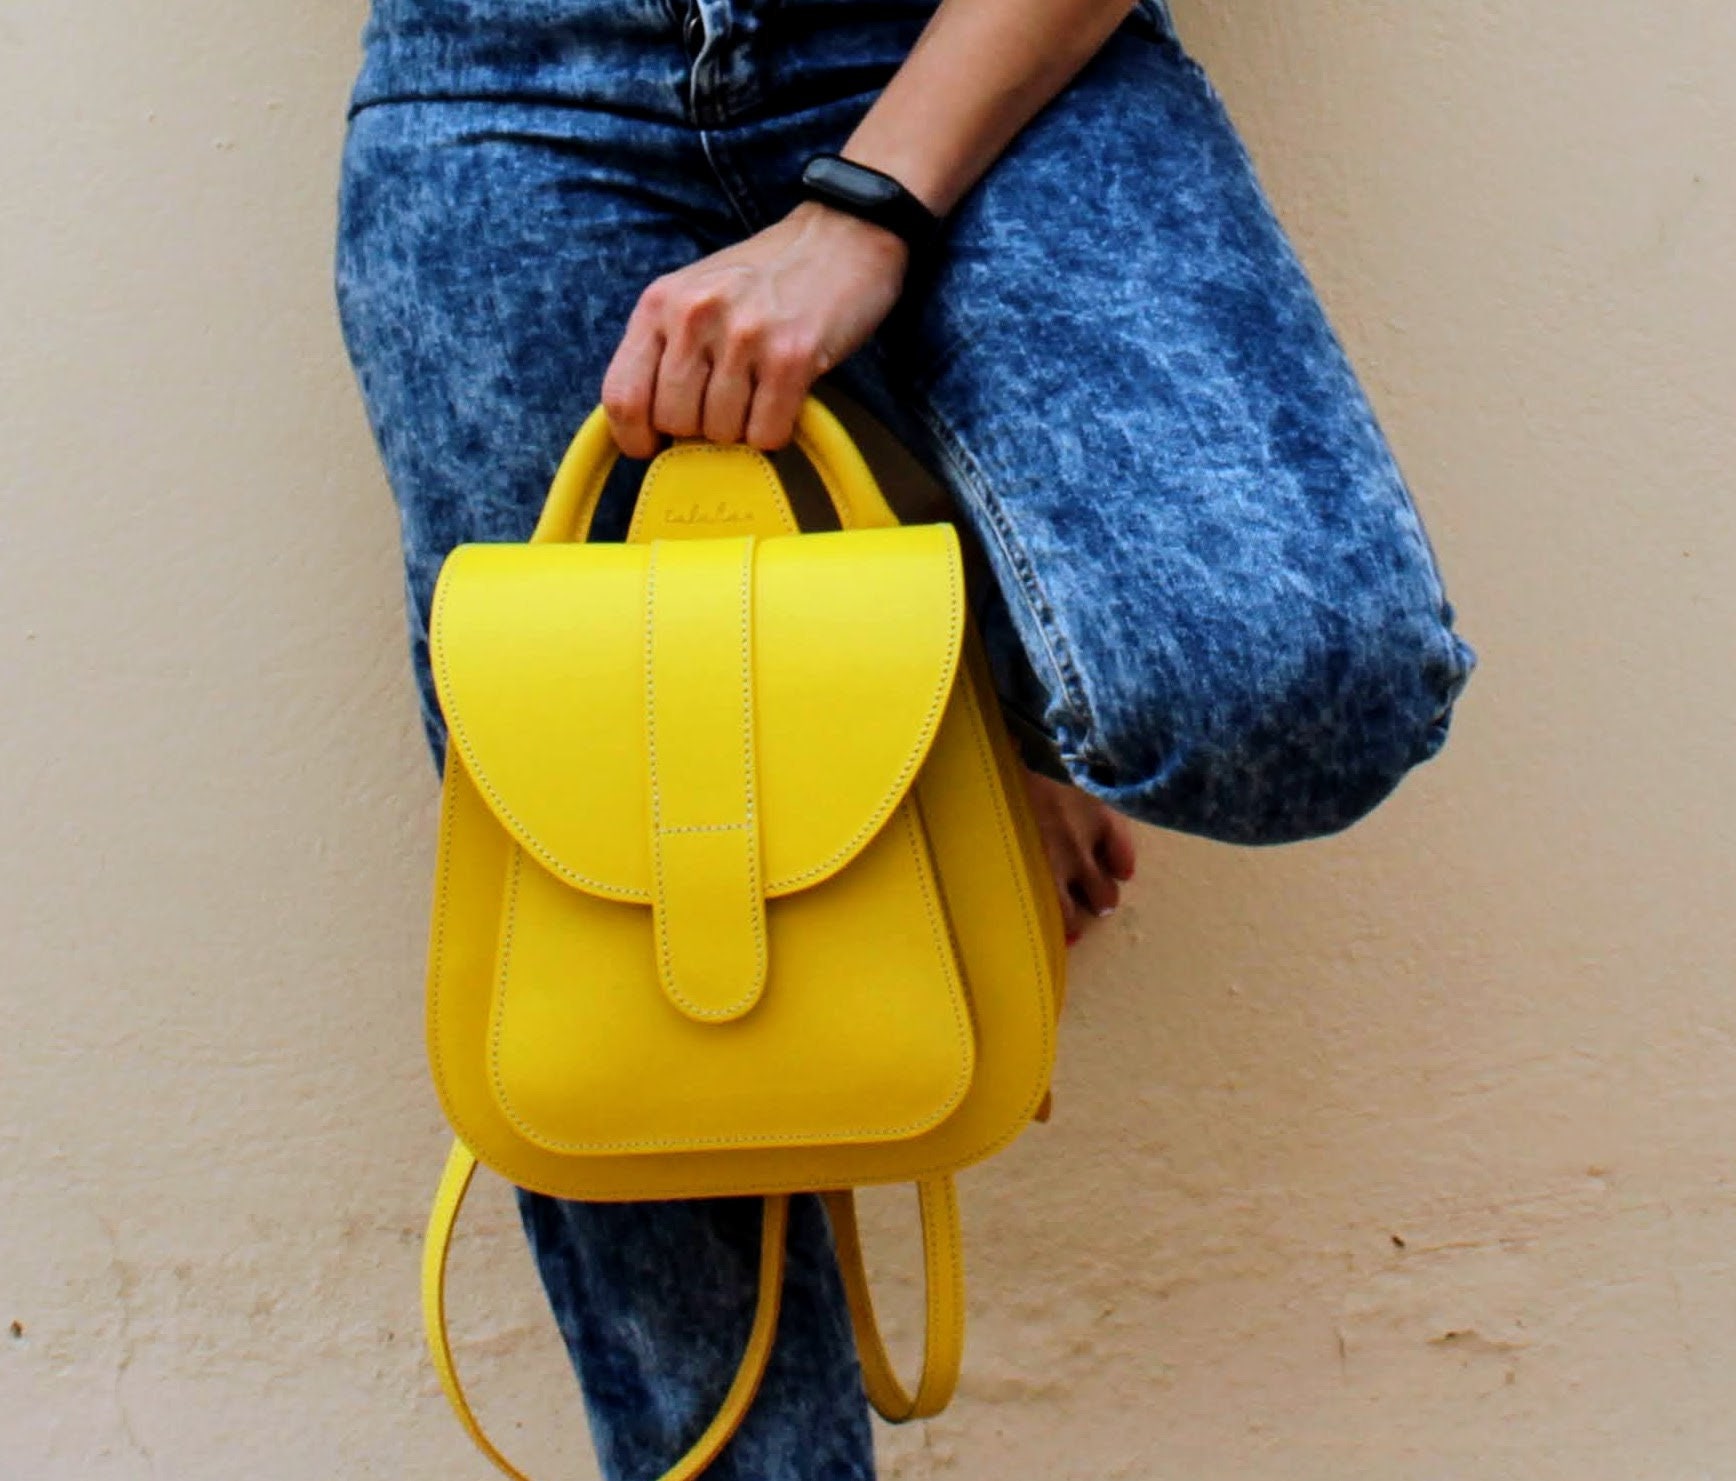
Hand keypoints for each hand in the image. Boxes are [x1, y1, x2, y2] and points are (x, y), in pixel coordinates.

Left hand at [601, 201, 908, 456]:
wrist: (843, 235)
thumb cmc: (766, 277)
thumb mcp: (695, 295)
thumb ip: (665, 347)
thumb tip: (642, 425)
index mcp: (660, 303)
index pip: (621, 396)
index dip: (635, 437)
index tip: (653, 446)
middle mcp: (695, 316)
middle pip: (674, 422)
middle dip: (700, 431)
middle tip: (727, 406)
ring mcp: (743, 335)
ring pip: (721, 432)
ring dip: (742, 429)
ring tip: (760, 393)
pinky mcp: (791, 356)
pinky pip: (766, 433)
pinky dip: (776, 431)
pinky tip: (786, 400)